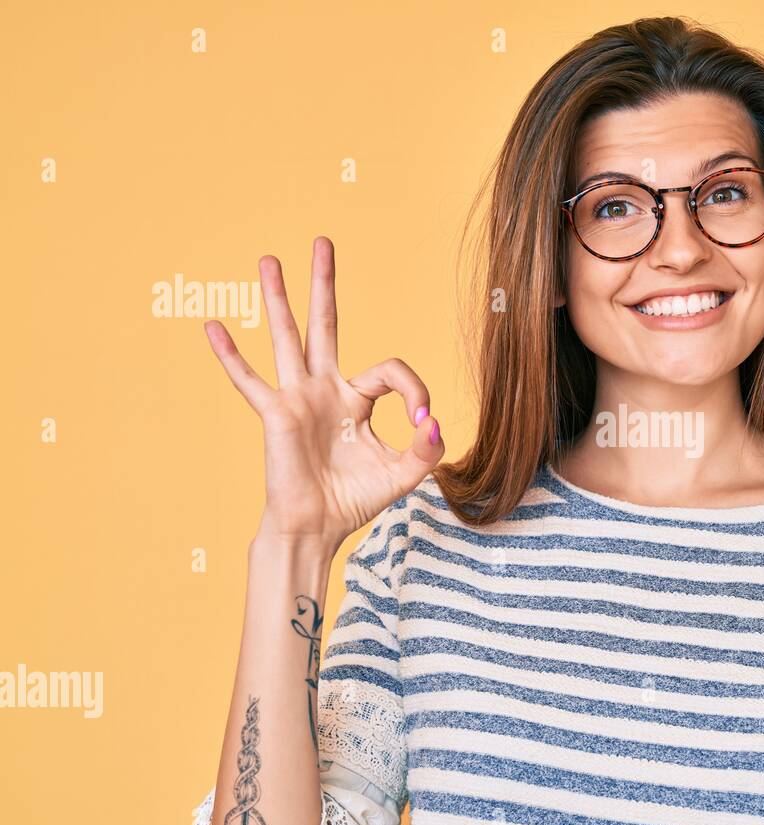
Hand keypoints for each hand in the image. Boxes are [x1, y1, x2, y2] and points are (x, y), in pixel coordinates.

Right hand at [203, 236, 443, 550]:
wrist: (318, 526)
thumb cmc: (355, 500)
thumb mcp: (404, 474)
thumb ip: (425, 449)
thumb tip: (435, 422)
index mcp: (356, 399)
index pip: (389, 371)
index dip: (414, 390)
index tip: (422, 421)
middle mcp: (325, 389)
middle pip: (326, 324)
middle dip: (325, 284)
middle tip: (324, 241)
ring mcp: (298, 397)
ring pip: (288, 338)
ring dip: (279, 297)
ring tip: (268, 258)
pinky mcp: (276, 415)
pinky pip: (250, 380)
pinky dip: (231, 355)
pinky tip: (212, 326)